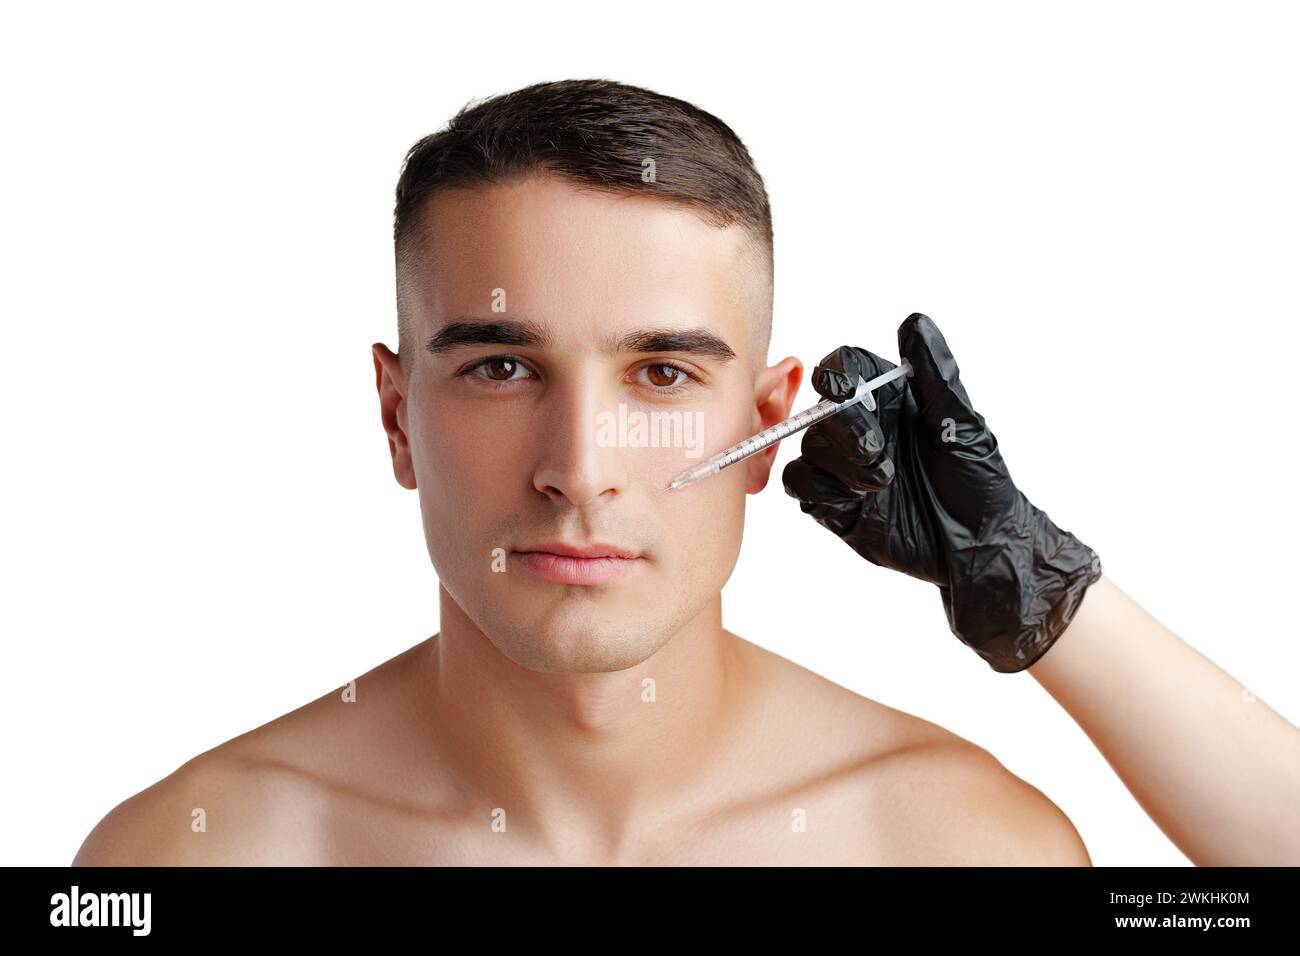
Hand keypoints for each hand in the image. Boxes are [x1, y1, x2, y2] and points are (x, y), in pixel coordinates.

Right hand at [781, 312, 1102, 672]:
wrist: (979, 550)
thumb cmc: (982, 484)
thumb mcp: (964, 425)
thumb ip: (935, 374)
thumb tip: (914, 322)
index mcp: (892, 403)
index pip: (847, 370)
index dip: (836, 373)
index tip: (842, 388)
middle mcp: (864, 431)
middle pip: (821, 411)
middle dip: (844, 429)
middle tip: (877, 452)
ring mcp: (847, 469)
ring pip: (808, 449)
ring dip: (839, 465)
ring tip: (881, 483)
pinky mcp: (836, 506)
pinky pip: (803, 487)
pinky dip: (820, 490)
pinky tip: (857, 501)